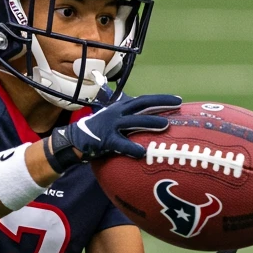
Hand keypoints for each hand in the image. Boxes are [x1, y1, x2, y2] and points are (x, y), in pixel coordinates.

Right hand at [47, 93, 181, 169]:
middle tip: (178, 104)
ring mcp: (111, 125)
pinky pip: (121, 144)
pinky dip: (132, 148)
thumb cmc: (98, 129)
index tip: (177, 100)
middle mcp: (117, 113)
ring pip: (134, 121)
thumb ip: (128, 115)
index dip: (161, 99)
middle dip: (160, 103)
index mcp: (121, 107)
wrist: (75, 139)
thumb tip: (145, 114)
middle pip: (142, 104)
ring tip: (165, 125)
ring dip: (150, 122)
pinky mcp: (106, 139)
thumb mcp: (112, 117)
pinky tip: (143, 153)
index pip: (144, 100)